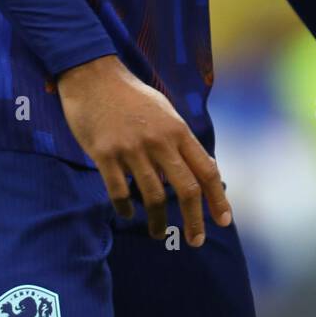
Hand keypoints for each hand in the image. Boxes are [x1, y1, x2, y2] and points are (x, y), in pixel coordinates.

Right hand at [56, 55, 231, 247]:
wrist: (92, 76)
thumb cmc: (130, 95)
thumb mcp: (164, 111)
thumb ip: (181, 139)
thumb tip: (202, 168)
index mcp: (177, 129)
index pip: (206, 170)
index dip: (217, 199)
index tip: (223, 221)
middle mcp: (159, 141)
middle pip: (186, 189)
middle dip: (195, 220)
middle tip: (197, 240)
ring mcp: (132, 149)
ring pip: (153, 197)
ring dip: (158, 221)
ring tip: (159, 233)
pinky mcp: (106, 154)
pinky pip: (120, 192)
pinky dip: (126, 207)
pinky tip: (128, 212)